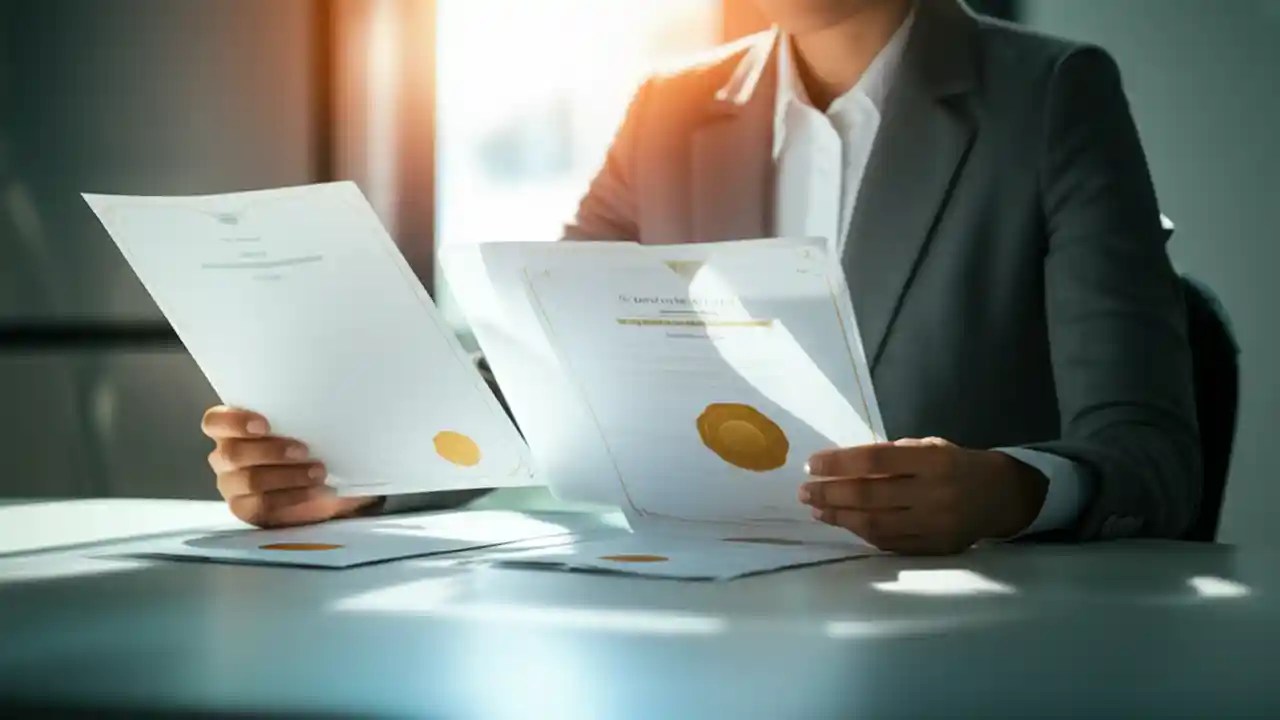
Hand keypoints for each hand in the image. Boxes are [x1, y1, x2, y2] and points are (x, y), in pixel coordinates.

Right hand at [202, 406, 380, 527]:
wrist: (327, 484)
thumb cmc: (309, 447)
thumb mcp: (304, 428)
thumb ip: (297, 417)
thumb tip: (320, 406)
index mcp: (231, 430)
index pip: (215, 422)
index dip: (234, 422)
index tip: (263, 425)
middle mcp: (225, 457)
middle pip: (232, 453)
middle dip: (271, 451)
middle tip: (304, 451)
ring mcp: (232, 486)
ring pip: (250, 480)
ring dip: (288, 475)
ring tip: (318, 472)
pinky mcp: (246, 510)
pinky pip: (264, 505)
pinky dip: (294, 496)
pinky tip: (316, 491)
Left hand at [799, 437, 1047, 554]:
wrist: (1003, 497)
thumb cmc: (958, 465)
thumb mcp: (932, 447)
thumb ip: (893, 455)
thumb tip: (843, 465)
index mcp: (933, 461)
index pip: (876, 459)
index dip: (839, 463)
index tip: (812, 465)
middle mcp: (933, 493)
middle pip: (870, 495)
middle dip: (830, 493)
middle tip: (804, 492)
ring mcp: (934, 525)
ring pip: (875, 524)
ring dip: (840, 517)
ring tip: (817, 509)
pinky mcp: (934, 549)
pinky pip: (889, 543)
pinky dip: (862, 533)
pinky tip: (844, 522)